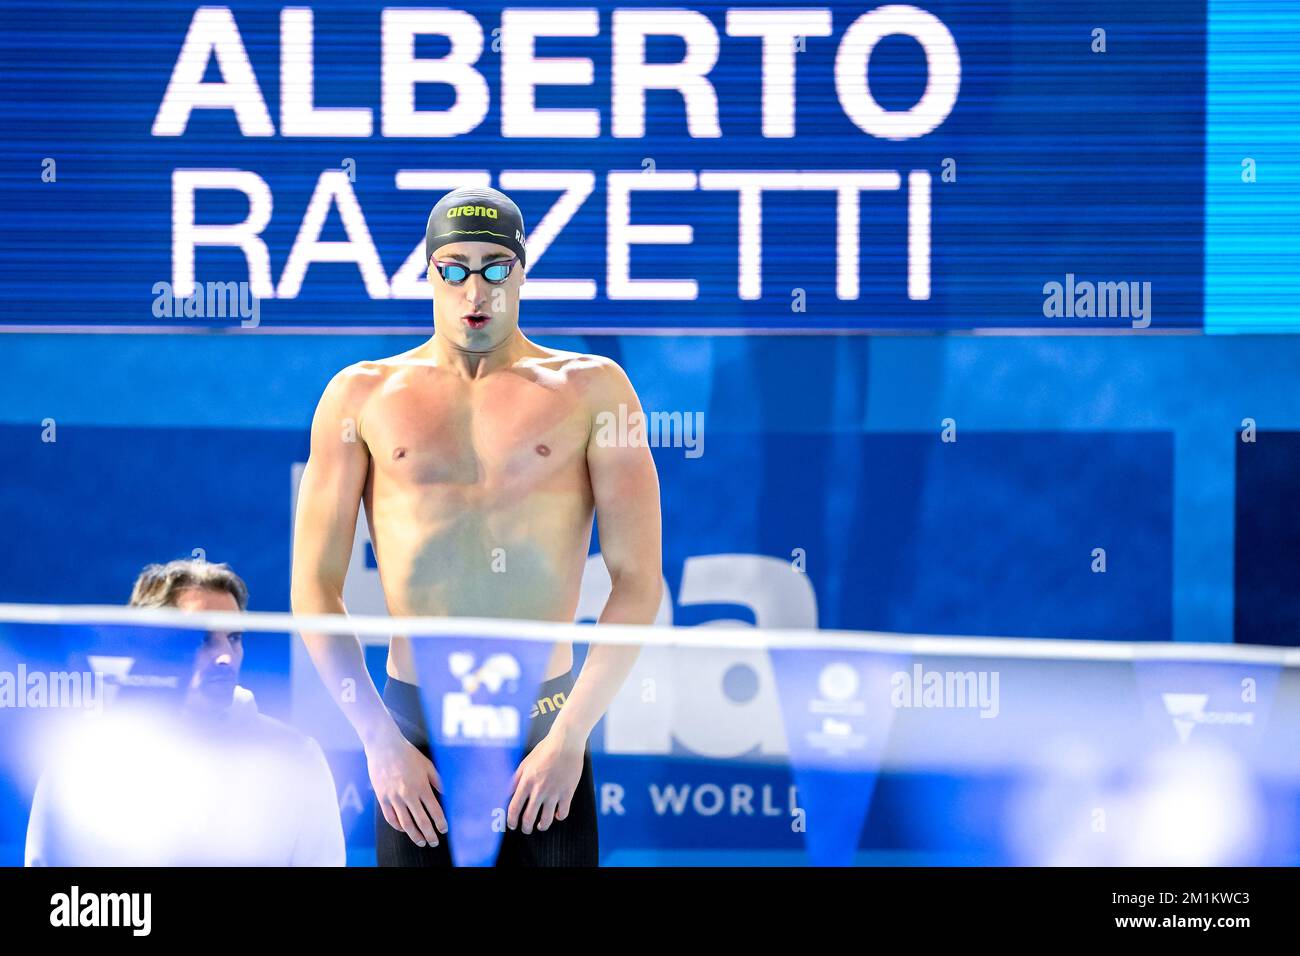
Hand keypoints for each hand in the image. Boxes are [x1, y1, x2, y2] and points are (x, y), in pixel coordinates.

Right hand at [366, 724, 447, 846]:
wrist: (384, 746)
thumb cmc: (408, 753)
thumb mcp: (427, 764)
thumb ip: (437, 780)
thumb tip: (445, 794)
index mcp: (422, 786)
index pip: (435, 810)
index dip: (441, 823)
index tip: (444, 830)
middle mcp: (408, 794)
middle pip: (421, 821)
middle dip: (430, 834)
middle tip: (434, 842)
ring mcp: (394, 797)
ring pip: (406, 824)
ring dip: (414, 835)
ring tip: (421, 842)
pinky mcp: (382, 798)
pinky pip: (391, 817)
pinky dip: (398, 826)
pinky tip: (404, 830)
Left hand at [507, 724, 585, 834]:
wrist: (566, 742)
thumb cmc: (544, 750)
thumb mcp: (525, 763)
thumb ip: (515, 780)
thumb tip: (506, 794)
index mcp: (526, 781)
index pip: (514, 808)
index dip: (511, 820)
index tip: (512, 825)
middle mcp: (539, 789)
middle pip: (529, 818)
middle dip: (526, 828)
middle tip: (526, 829)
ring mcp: (554, 792)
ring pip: (546, 819)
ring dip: (542, 826)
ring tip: (541, 825)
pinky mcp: (568, 792)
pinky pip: (563, 812)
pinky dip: (559, 816)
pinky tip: (557, 814)